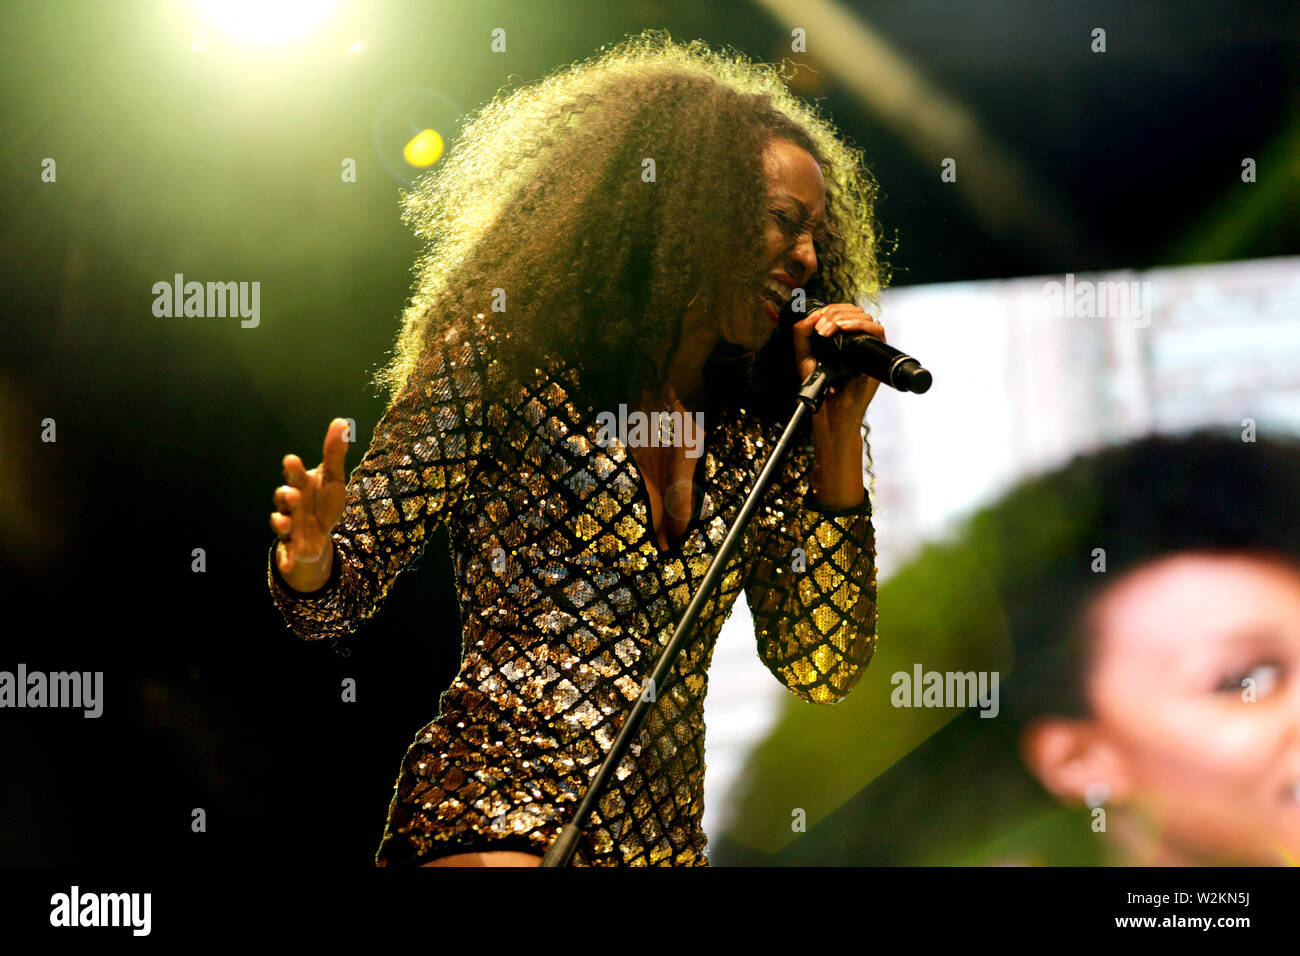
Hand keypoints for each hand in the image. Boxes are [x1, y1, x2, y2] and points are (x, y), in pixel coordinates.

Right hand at [270, 418, 349, 582]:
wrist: (321, 532)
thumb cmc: (324, 500)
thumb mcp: (334, 478)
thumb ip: (334, 453)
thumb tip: (342, 422)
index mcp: (300, 484)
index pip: (295, 474)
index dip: (292, 468)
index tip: (292, 460)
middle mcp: (291, 504)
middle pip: (283, 498)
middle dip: (286, 496)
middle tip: (293, 494)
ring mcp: (290, 525)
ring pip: (280, 522)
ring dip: (281, 522)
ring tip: (285, 522)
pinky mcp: (292, 546)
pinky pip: (285, 553)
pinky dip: (285, 559)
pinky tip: (288, 565)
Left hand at [791, 303, 885, 430]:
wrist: (832, 406)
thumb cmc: (821, 384)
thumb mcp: (804, 355)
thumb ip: (802, 333)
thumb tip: (814, 313)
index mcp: (841, 334)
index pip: (842, 310)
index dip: (830, 310)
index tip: (817, 322)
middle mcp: (856, 337)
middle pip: (853, 310)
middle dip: (834, 314)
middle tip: (821, 329)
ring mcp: (867, 344)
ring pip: (864, 316)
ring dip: (844, 318)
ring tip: (828, 330)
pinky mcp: (876, 353)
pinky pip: (877, 330)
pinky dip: (860, 325)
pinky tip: (844, 328)